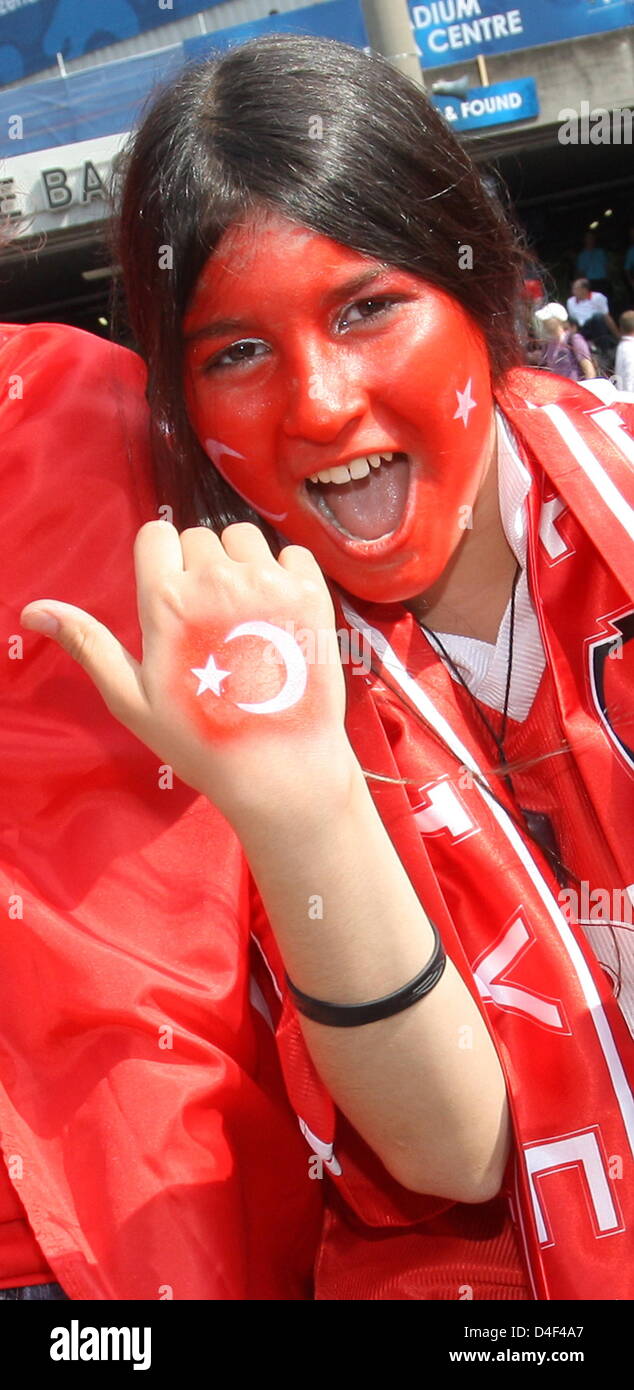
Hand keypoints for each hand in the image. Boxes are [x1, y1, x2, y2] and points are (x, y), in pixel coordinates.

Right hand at [20, 521, 351, 826]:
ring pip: (244, 539)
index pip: (156, 535)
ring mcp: (268, 583)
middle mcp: (216, 579)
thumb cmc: (198, 739)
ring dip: (240, 564)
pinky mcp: (311, 594)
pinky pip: (291, 554)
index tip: (170, 596)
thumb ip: (87, 643)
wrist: (279, 766)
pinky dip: (283, 574)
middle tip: (208, 622)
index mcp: (166, 600)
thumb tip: (33, 610)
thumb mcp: (130, 697)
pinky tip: (278, 616)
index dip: (161, 562)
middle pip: (200, 538)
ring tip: (243, 615)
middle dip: (199, 568)